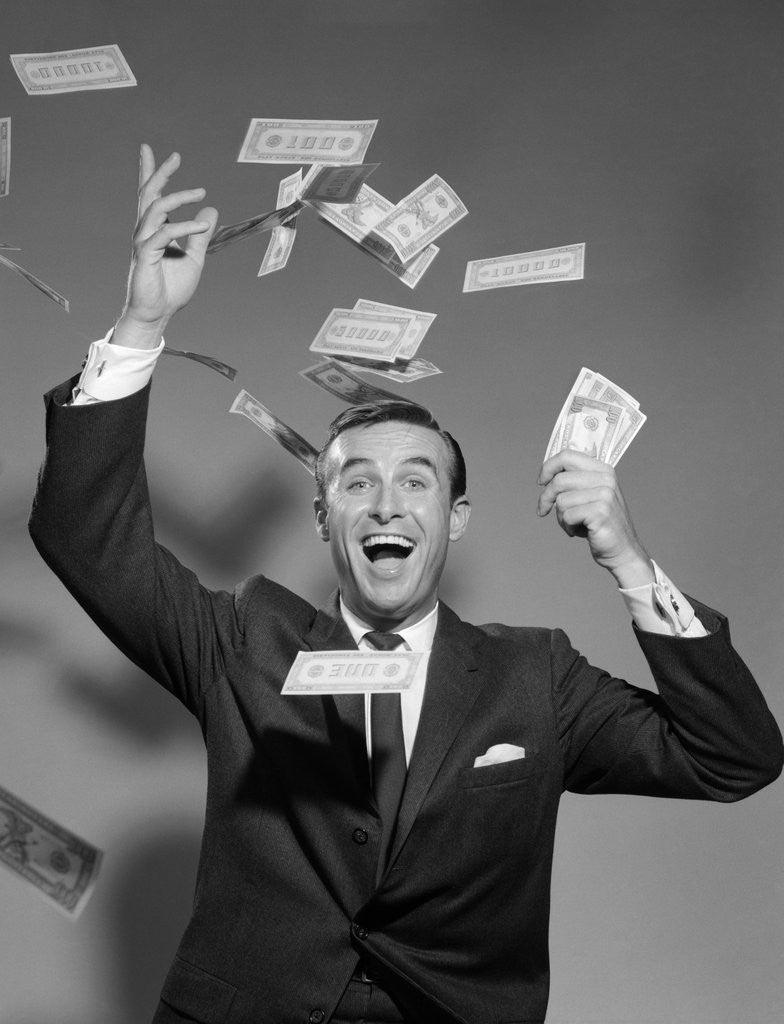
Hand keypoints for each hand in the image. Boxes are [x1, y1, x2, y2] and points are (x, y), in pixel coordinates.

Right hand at [113, 144, 218, 348]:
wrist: (157, 314)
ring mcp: (144, 243)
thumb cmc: (171, 289)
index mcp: (155, 231)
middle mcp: (146, 232)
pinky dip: (185, 226)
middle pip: (148, 195)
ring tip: (201, 193)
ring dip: (179, 198)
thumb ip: (200, 235)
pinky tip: (202, 225)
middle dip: (159, 173)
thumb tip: (211, 211)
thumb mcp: (194, 258)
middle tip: (176, 156)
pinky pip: (164, 233)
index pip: (152, 197)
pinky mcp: (146, 256)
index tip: (157, 152)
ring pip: (156, 209)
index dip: (153, 173)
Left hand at [537, 449, 653, 588]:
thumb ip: (576, 479)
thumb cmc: (601, 524)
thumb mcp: (591, 495)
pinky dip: (568, 527)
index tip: (541, 482)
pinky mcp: (600, 512)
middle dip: (546, 497)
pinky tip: (580, 532)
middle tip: (543, 510)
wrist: (622, 550)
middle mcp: (606, 479)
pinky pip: (567, 516)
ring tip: (573, 524)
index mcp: (603, 469)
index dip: (548, 467)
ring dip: (561, 517)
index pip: (567, 456)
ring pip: (561, 501)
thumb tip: (550, 468)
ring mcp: (605, 495)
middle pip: (559, 480)